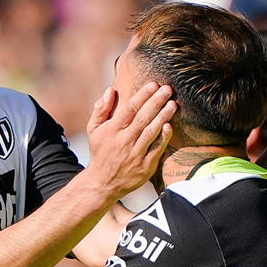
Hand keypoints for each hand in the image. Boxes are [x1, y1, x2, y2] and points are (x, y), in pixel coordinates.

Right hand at [84, 83, 174, 200]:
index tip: (153, 84)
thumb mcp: (93, 130)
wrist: (103, 183)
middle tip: (167, 89)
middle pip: (143, 117)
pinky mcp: (145, 166)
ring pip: (151, 132)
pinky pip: (156, 149)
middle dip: (156, 101)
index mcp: (112, 130)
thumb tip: (110, 89)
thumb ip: (101, 109)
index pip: (130, 109)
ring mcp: (135, 154)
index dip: (143, 95)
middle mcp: (124, 141)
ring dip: (163, 116)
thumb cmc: (100, 152)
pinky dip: (163, 138)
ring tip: (173, 103)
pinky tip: (170, 126)